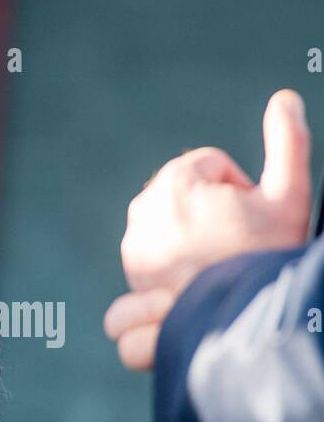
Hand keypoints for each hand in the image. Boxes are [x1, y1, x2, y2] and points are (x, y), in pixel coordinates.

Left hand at [106, 89, 312, 371]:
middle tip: (237, 245)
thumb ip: (289, 142)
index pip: (211, 165)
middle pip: (188, 192)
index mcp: (175, 181)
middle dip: (215, 211)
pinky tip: (197, 282)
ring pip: (172, 221)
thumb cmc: (269, 257)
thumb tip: (285, 97)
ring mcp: (134, 244)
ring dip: (195, 235)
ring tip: (218, 266)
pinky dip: (174, 261)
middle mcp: (143, 208)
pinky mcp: (131, 273)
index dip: (240, 189)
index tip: (249, 219)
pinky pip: (156, 252)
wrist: (244, 324)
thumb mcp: (289, 198)